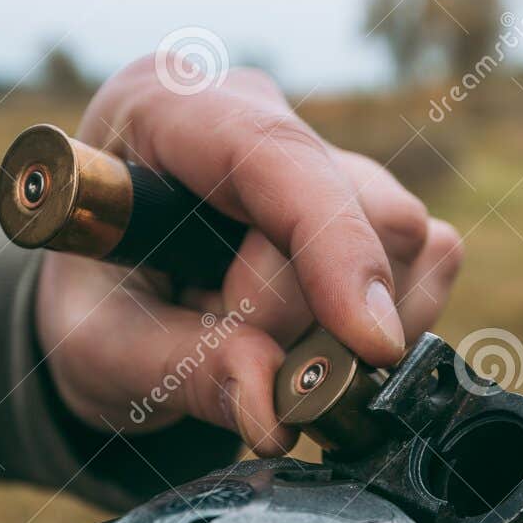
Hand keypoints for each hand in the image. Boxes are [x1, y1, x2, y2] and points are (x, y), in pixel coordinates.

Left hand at [35, 61, 463, 455]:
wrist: (111, 306)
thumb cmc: (96, 309)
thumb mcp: (102, 349)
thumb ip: (183, 372)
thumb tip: (275, 409)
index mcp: (165, 113)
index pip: (277, 156)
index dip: (333, 247)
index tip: (369, 343)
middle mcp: (255, 113)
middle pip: (356, 205)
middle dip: (311, 317)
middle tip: (240, 366)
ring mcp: (322, 151)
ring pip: (404, 238)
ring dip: (346, 326)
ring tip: (260, 347)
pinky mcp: (372, 198)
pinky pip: (427, 262)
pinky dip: (382, 325)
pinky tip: (311, 338)